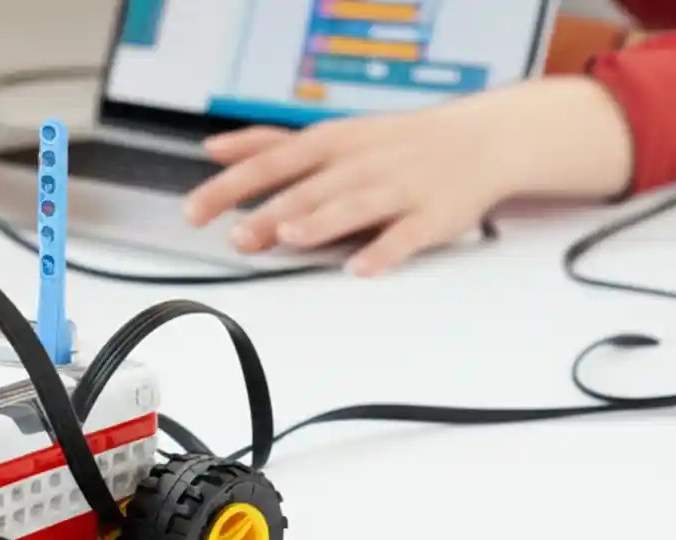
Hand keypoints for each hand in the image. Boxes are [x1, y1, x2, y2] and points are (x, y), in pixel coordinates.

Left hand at [184, 78, 633, 275]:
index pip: (271, 162)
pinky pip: (408, 235)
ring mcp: (398, 188)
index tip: (196, 211)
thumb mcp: (328, 136)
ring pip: (356, 205)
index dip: (231, 186)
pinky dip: (385, 251)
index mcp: (331, 144)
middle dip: (272, 212)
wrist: (480, 140)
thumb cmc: (393, 144)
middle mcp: (360, 163)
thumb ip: (270, 146)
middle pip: (308, 189)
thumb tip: (214, 150)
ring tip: (291, 236)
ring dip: (322, 221)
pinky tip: (362, 267)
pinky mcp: (433, 217)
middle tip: (239, 236)